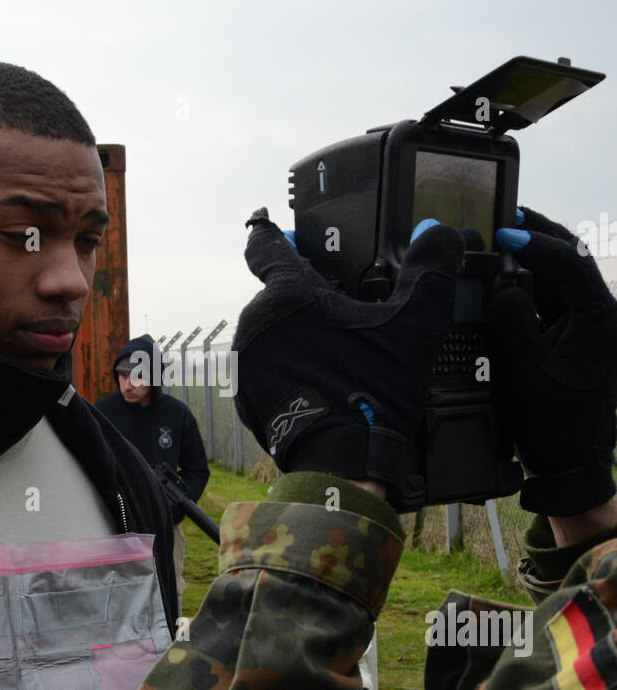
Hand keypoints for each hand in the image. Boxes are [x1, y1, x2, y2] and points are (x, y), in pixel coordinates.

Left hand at [232, 209, 463, 504]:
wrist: (344, 464)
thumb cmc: (372, 392)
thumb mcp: (414, 325)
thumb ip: (429, 272)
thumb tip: (441, 234)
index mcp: (288, 295)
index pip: (265, 247)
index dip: (270, 234)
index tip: (269, 225)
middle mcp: (257, 323)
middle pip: (281, 297)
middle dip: (307, 303)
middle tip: (343, 321)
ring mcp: (248, 363)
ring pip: (276, 334)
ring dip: (299, 338)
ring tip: (338, 357)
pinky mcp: (247, 395)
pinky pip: (270, 369)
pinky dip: (291, 370)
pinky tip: (323, 381)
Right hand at [488, 206, 616, 516]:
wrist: (571, 465)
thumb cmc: (554, 427)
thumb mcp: (526, 375)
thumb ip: (512, 325)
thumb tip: (501, 290)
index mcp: (600, 322)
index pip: (571, 264)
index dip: (536, 243)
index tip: (505, 233)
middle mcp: (600, 318)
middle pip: (572, 259)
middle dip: (540, 235)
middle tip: (506, 216)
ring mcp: (588, 326)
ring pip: (562, 276)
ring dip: (533, 257)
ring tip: (501, 240)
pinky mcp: (574, 337)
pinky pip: (552, 299)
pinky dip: (530, 284)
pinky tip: (505, 277)